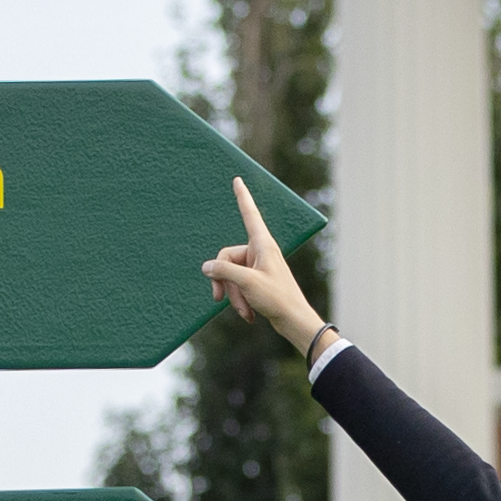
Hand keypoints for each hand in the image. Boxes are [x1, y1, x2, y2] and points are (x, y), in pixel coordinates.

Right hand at [202, 179, 330, 357]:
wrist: (294, 320)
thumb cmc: (277, 298)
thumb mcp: (247, 284)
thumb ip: (224, 272)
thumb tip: (206, 266)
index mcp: (262, 244)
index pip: (249, 214)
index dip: (242, 197)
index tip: (238, 180)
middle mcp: (259, 251)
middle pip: (226, 257)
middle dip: (224, 281)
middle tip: (220, 299)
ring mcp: (257, 266)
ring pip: (230, 275)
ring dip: (234, 296)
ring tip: (245, 311)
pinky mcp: (256, 280)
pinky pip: (238, 285)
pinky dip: (240, 300)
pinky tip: (248, 314)